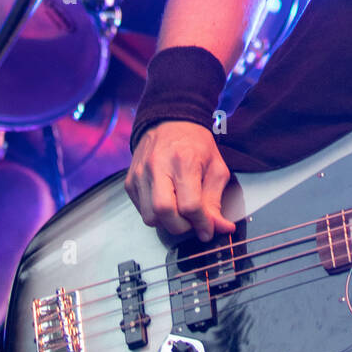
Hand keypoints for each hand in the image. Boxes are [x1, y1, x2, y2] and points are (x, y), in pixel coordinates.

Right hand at [124, 120, 234, 241]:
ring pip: (150, 217)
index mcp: (184, 161)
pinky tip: (167, 202)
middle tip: (193, 221)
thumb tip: (221, 228)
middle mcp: (158, 167)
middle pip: (164, 213)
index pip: (189, 205)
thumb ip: (216, 200)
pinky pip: (141, 210)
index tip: (208, 230)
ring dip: (167, 223)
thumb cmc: (195, 143)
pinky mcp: (130, 181)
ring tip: (179, 212)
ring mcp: (140, 174)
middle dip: (182, 227)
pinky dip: (155, 214)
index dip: (201, 223)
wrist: (169, 121)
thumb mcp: (215, 167)